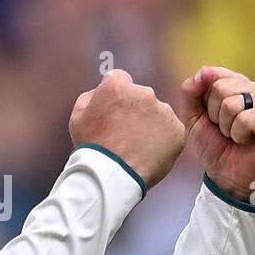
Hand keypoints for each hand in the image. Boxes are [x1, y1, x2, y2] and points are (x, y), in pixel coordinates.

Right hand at [70, 69, 185, 189]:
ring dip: (149, 125)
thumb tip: (99, 92)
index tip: (114, 109)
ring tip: (136, 147)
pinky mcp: (177, 130)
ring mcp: (163, 111)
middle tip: (125, 133)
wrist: (111, 175)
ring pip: (157, 113)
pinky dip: (162, 140)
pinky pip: (170, 131)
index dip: (116, 95)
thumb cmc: (92, 148)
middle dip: (134, 110)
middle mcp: (144, 93)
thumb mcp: (77, 117)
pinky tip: (148, 153)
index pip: (120, 79)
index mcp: (118, 86)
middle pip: (141, 96)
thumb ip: (90, 97)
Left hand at [176, 66, 254, 200]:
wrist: (228, 176)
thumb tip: (204, 71)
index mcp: (237, 83)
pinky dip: (240, 135)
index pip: (212, 75)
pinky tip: (249, 141)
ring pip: (232, 104)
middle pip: (220, 88)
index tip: (211, 119)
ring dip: (227, 127)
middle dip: (215, 115)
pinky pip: (245, 119)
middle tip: (225, 130)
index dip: (204, 102)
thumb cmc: (214, 145)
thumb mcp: (193, 116)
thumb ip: (191, 91)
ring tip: (237, 136)